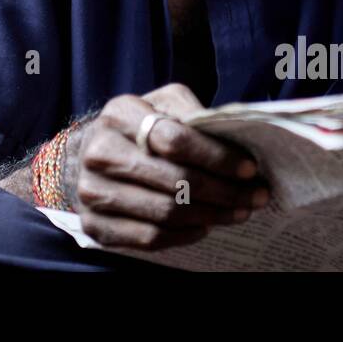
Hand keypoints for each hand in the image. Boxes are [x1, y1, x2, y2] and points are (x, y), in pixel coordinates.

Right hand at [69, 82, 268, 250]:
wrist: (86, 155)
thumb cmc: (137, 128)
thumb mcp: (161, 104)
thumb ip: (192, 113)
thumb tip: (233, 136)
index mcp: (119, 113)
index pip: (175, 139)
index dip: (217, 157)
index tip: (250, 169)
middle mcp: (100, 151)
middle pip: (175, 180)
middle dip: (224, 191)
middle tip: (255, 196)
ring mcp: (93, 191)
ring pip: (166, 212)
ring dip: (211, 215)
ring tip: (238, 212)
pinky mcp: (94, 224)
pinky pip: (150, 237)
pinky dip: (184, 235)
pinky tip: (204, 226)